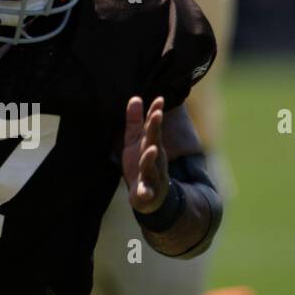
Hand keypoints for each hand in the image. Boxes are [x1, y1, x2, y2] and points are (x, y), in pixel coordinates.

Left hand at [121, 95, 169, 212]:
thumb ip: (134, 122)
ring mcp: (153, 175)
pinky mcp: (148, 192)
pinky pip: (147, 192)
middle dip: (155, 129)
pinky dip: (146, 192)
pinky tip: (144, 193)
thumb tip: (135, 97)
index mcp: (150, 145)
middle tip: (156, 115)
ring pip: (152, 166)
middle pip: (154, 142)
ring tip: (152, 149)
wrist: (149, 197)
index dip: (155, 114)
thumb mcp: (134, 142)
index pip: (153, 127)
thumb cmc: (140, 164)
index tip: (159, 99)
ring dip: (151, 158)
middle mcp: (155, 158)